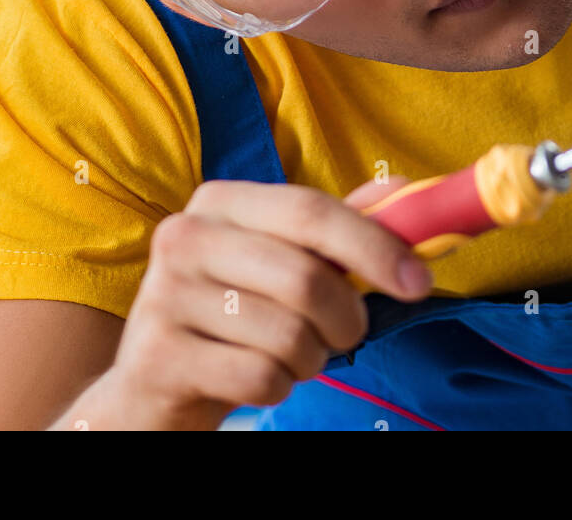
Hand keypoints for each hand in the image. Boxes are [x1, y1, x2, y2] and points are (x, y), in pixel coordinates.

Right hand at [103, 175, 428, 428]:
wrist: (152, 385)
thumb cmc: (232, 315)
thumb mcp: (281, 262)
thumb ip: (336, 228)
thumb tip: (401, 186)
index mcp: (220, 202)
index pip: (311, 210)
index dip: (373, 245)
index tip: (419, 282)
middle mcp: (184, 236)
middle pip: (304, 276)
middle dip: (347, 317)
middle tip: (349, 334)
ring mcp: (164, 295)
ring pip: (287, 334)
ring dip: (309, 358)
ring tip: (289, 355)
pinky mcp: (159, 355)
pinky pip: (258, 376)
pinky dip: (277, 387)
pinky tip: (255, 378)